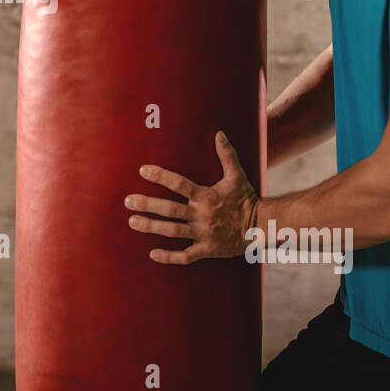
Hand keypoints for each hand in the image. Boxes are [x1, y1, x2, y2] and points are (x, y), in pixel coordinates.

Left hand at [124, 131, 259, 264]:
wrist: (261, 226)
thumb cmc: (246, 199)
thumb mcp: (237, 176)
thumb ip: (227, 155)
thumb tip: (219, 133)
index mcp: (207, 196)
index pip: (179, 184)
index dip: (161, 176)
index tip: (142, 170)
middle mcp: (202, 215)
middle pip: (170, 209)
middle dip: (148, 205)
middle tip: (128, 201)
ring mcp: (203, 234)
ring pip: (173, 231)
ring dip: (151, 227)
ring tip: (133, 222)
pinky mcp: (207, 250)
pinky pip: (185, 256)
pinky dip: (169, 257)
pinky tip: (152, 253)